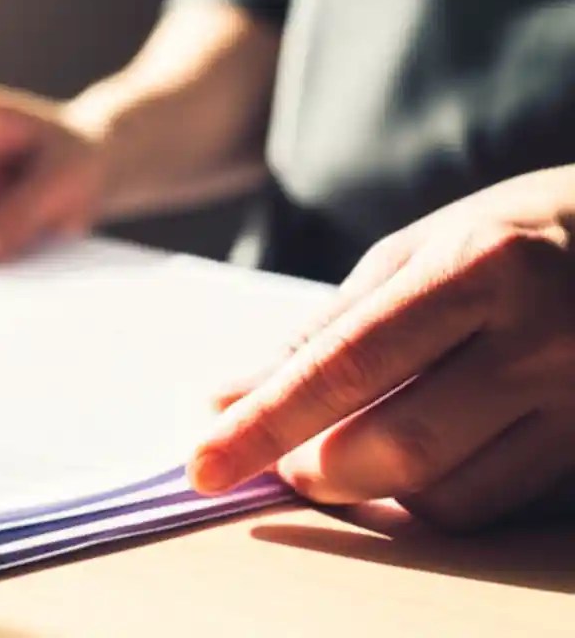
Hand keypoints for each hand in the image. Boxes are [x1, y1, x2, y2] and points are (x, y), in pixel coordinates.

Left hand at [190, 166, 574, 529]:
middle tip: (280, 456)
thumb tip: (226, 400)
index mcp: (479, 268)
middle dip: (313, 468)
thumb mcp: (413, 253)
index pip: (344, 368)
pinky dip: (427, 495)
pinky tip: (414, 453)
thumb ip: (322, 332)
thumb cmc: (510, 237)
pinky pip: (490, 505)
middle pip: (397, 448)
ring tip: (349, 444)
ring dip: (370, 488)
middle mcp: (540, 338)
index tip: (204, 465)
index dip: (264, 425)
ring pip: (443, 495)